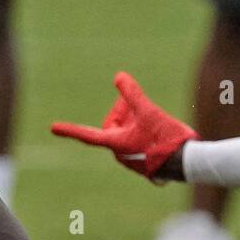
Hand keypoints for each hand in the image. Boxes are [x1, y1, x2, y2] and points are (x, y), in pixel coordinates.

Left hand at [51, 72, 196, 179]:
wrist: (186, 162)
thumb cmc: (165, 138)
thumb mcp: (148, 111)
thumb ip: (132, 94)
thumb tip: (118, 76)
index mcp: (115, 143)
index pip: (87, 134)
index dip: (70, 129)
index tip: (53, 128)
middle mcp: (119, 153)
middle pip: (112, 126)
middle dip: (121, 112)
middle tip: (132, 101)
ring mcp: (131, 158)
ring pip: (125, 132)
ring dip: (133, 119)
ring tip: (149, 115)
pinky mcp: (143, 160)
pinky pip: (135, 140)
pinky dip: (141, 128)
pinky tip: (155, 126)